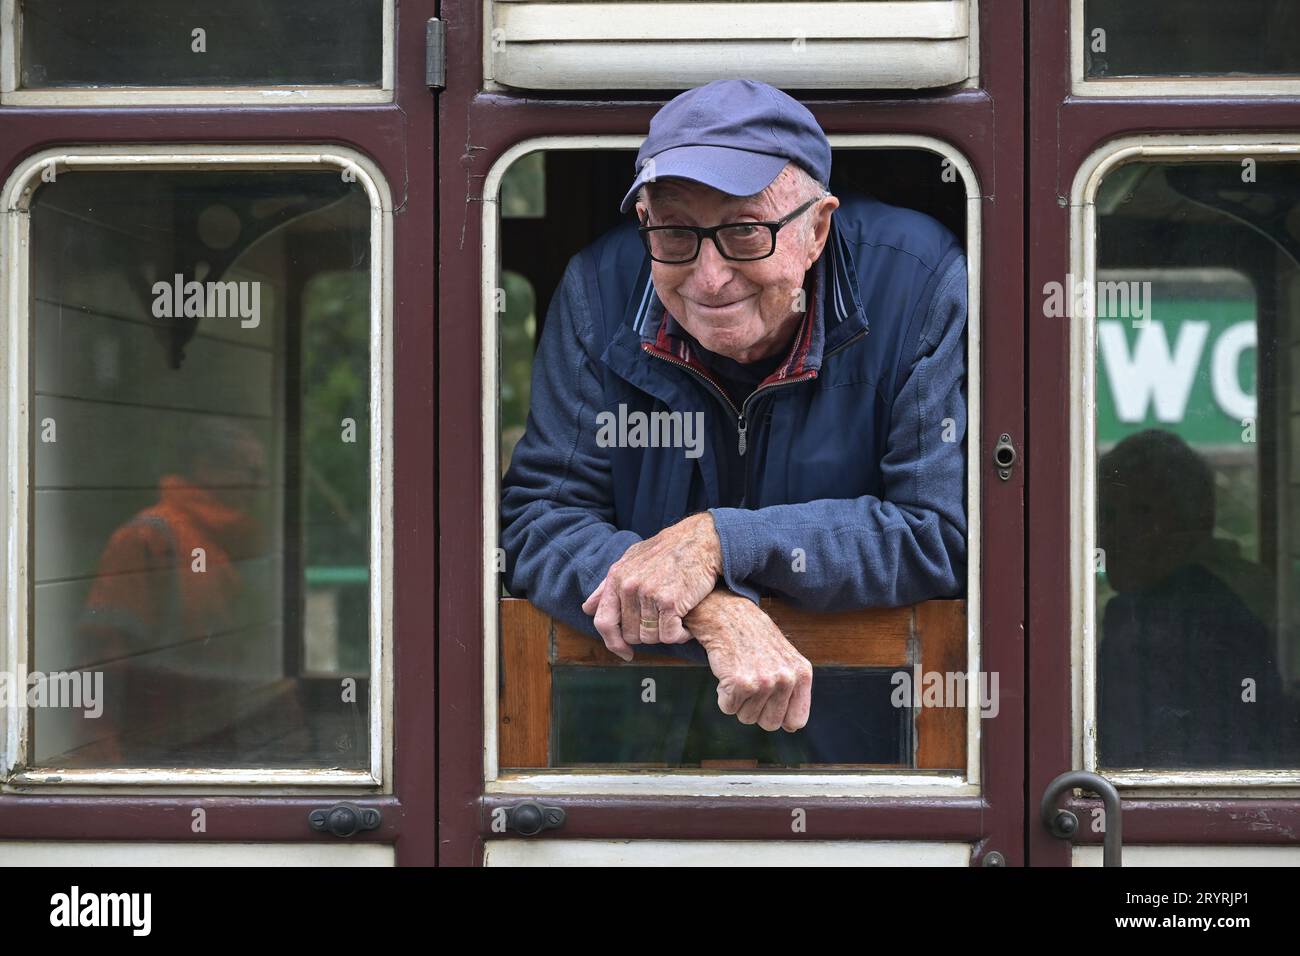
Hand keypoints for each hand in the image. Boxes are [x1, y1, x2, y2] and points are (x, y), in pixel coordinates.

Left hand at [581, 513, 721, 659]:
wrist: (701, 540)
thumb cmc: (668, 551)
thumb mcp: (632, 559)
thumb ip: (608, 585)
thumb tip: (588, 608)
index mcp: (616, 577)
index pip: (603, 621)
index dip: (612, 642)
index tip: (625, 653)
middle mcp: (628, 586)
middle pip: (630, 634)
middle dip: (648, 634)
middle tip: (663, 623)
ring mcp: (648, 594)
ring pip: (651, 637)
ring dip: (666, 634)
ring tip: (677, 620)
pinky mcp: (670, 601)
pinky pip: (670, 635)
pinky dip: (681, 635)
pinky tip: (687, 626)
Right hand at [684, 589, 812, 731]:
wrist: (728, 616)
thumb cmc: (755, 639)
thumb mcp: (785, 659)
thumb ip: (794, 690)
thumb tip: (792, 727)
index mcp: (802, 674)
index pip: (796, 720)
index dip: (779, 716)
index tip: (769, 701)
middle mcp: (786, 679)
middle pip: (770, 724)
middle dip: (756, 709)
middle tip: (750, 683)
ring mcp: (764, 682)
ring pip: (747, 717)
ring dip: (739, 700)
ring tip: (740, 673)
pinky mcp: (740, 683)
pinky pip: (728, 708)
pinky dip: (723, 695)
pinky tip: (728, 673)